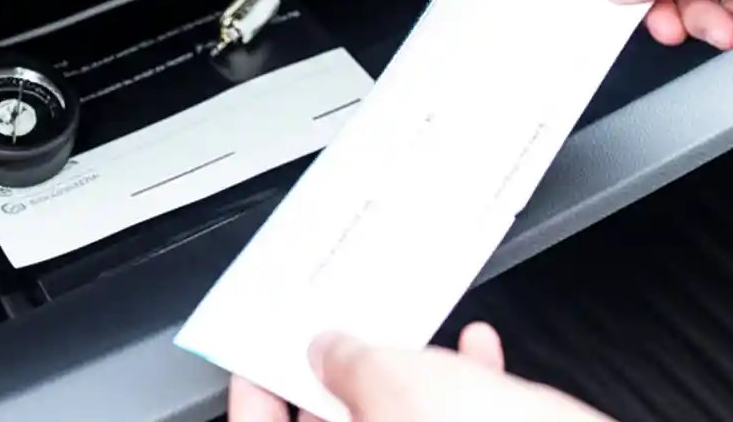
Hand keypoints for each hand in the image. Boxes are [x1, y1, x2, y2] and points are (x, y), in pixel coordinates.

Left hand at [227, 323, 611, 420]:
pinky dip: (461, 397)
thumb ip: (350, 363)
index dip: (253, 398)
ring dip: (405, 381)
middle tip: (334, 335)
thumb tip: (330, 349)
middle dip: (337, 380)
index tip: (254, 361)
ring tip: (411, 336)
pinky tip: (478, 356)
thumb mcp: (398, 384)